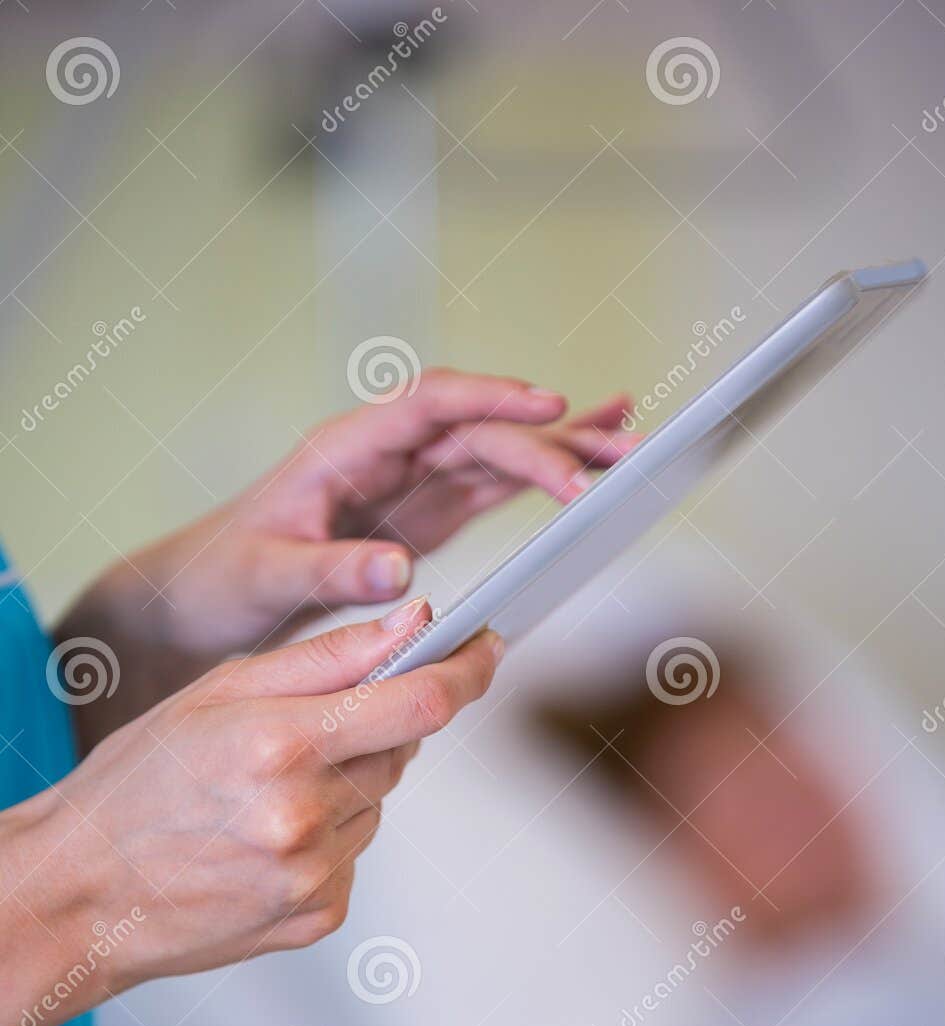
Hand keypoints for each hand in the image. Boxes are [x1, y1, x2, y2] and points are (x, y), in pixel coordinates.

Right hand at [0, 601, 498, 1025]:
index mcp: (280, 744)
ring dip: (345, 786)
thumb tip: (414, 623)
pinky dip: (327, 838)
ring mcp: (316, 873)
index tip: (488, 649)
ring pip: (377, 804)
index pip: (420, 702)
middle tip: (305, 730)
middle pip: (401, 750)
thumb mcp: (217, 694)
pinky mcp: (320, 915)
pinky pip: (355, 855)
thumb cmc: (136, 785)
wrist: (83, 892)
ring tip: (263, 795)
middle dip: (374, 728)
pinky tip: (264, 840)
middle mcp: (305, 815)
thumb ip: (327, 657)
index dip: (468, 670)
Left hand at [57, 372, 633, 743]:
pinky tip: (591, 464)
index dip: (490, 400)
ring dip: (563, 450)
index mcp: (345, 450)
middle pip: (480, 429)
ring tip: (632, 449)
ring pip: (499, 451)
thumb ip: (330, 571)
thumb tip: (399, 571)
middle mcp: (386, 455)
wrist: (203, 597)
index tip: (544, 407)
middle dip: (548, 438)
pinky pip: (495, 485)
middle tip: (612, 463)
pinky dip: (543, 475)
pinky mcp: (427, 513)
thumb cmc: (223, 577)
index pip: (430, 406)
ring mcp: (411, 481)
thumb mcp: (266, 578)